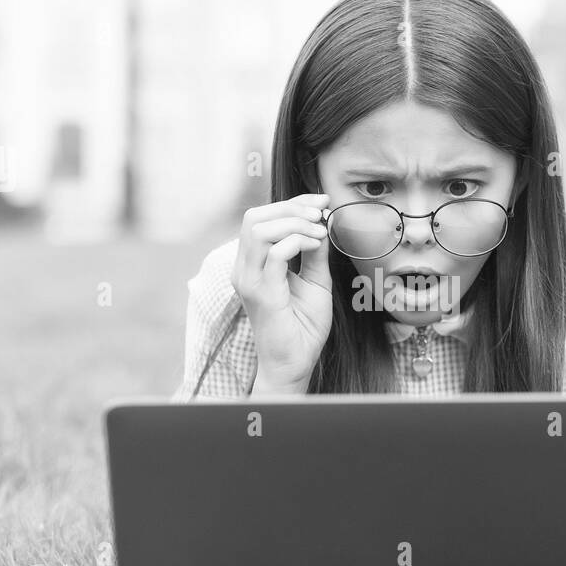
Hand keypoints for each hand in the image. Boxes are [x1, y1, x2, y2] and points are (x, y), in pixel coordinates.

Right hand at [231, 192, 332, 392]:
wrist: (294, 363)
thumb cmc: (302, 327)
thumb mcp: (314, 281)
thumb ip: (314, 252)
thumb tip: (322, 223)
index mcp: (252, 263)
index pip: (261, 218)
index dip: (292, 204)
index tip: (321, 202)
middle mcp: (244, 269)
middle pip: (254, 217)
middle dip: (291, 207)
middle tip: (320, 214)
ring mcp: (248, 280)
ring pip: (260, 230)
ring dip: (295, 223)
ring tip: (319, 232)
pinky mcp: (261, 293)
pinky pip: (275, 253)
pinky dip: (298, 241)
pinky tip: (316, 245)